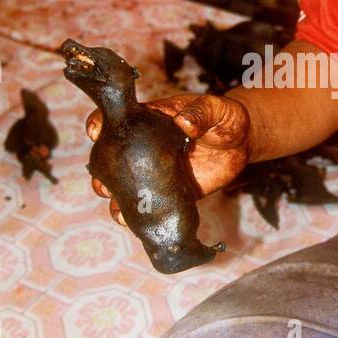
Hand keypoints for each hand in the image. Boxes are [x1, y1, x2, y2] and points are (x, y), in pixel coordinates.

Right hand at [86, 91, 251, 225]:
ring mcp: (152, 173)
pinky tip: (141, 227)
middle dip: (100, 173)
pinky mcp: (168, 194)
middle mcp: (142, 148)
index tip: (96, 134)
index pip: (114, 118)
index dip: (98, 124)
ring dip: (115, 201)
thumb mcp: (217, 109)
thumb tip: (184, 123)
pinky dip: (140, 219)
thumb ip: (202, 112)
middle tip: (105, 184)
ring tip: (121, 212)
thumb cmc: (226, 118)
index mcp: (148, 120)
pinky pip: (147, 208)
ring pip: (122, 188)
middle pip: (109, 159)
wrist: (242, 145)